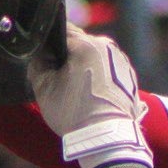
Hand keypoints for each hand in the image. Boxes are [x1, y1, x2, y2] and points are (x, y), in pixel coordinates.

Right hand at [29, 24, 150, 167]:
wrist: (107, 138)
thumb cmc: (74, 113)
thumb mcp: (44, 89)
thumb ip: (37, 64)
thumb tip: (38, 54)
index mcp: (86, 44)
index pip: (62, 29)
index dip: (48, 41)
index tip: (43, 55)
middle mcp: (107, 48)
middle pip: (80, 43)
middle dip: (68, 56)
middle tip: (58, 76)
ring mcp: (121, 62)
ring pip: (95, 57)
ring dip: (85, 66)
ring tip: (75, 89)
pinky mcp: (130, 78)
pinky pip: (108, 70)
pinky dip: (99, 78)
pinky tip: (91, 95)